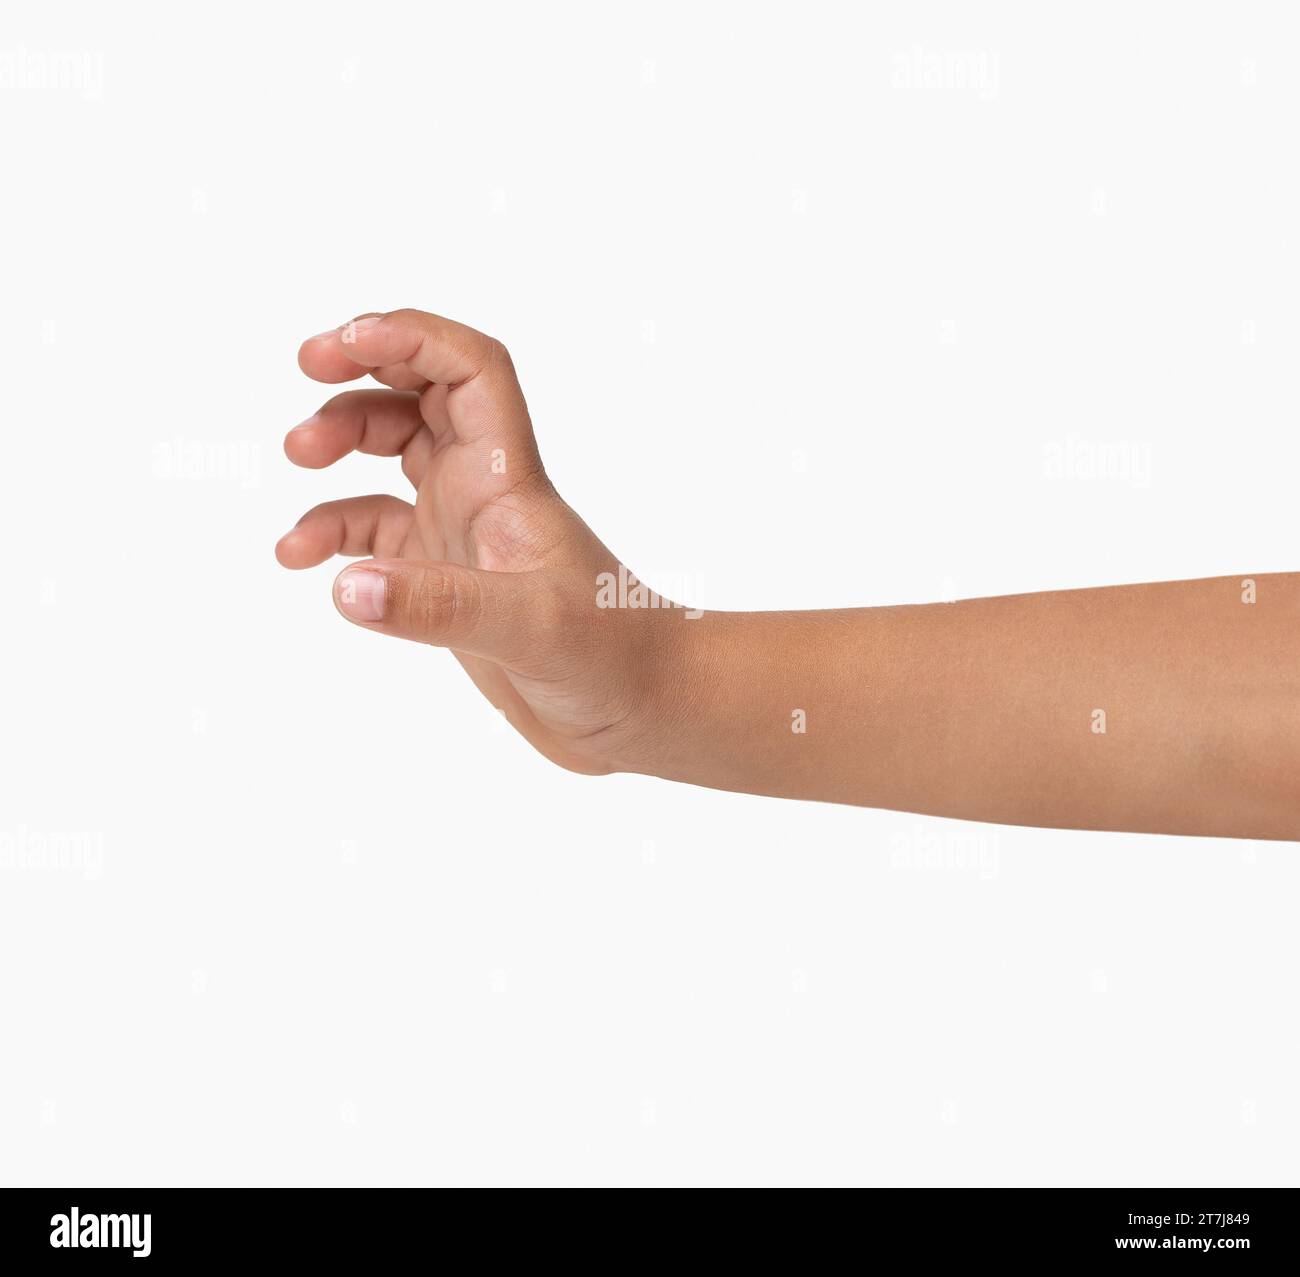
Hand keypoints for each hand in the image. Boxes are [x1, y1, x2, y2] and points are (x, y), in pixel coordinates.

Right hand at [275, 308, 684, 774]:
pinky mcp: (444, 577)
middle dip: (363, 370)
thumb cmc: (611, 656)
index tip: (340, 345)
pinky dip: (334, 528)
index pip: (468, 369)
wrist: (636, 707)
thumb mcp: (529, 630)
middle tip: (306, 368)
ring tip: (299, 458)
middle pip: (422, 392)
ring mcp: (462, 530)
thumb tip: (349, 586)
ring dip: (343, 437)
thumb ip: (440, 608)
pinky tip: (300, 555)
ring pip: (395, 450)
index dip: (409, 337)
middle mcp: (484, 488)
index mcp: (509, 477)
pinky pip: (377, 529)